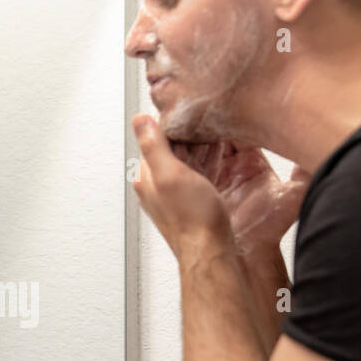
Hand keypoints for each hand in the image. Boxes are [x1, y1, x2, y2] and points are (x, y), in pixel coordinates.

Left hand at [131, 114, 309, 262]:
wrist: (211, 253)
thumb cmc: (192, 221)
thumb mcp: (169, 175)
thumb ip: (153, 146)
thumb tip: (139, 119)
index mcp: (148, 177)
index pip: (156, 138)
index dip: (174, 121)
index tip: (189, 107)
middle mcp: (159, 185)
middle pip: (173, 147)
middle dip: (189, 131)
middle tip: (207, 113)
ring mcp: (177, 193)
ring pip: (188, 159)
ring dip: (202, 144)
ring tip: (217, 128)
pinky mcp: (195, 200)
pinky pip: (201, 171)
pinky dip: (210, 160)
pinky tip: (221, 154)